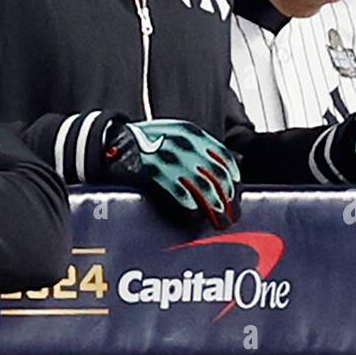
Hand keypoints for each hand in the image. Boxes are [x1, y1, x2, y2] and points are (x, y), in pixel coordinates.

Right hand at [102, 119, 241, 228]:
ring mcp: (170, 158)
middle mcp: (184, 144)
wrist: (118, 140)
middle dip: (228, 198)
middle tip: (233, 214)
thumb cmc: (150, 140)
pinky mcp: (156, 173)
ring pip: (203, 187)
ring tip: (220, 221)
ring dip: (215, 208)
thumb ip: (203, 146)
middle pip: (216, 175)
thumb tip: (233, 161)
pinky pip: (180, 193)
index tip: (236, 192)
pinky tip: (196, 215)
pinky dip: (191, 206)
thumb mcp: (179, 133)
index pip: (223, 157)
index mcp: (192, 133)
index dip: (233, 177)